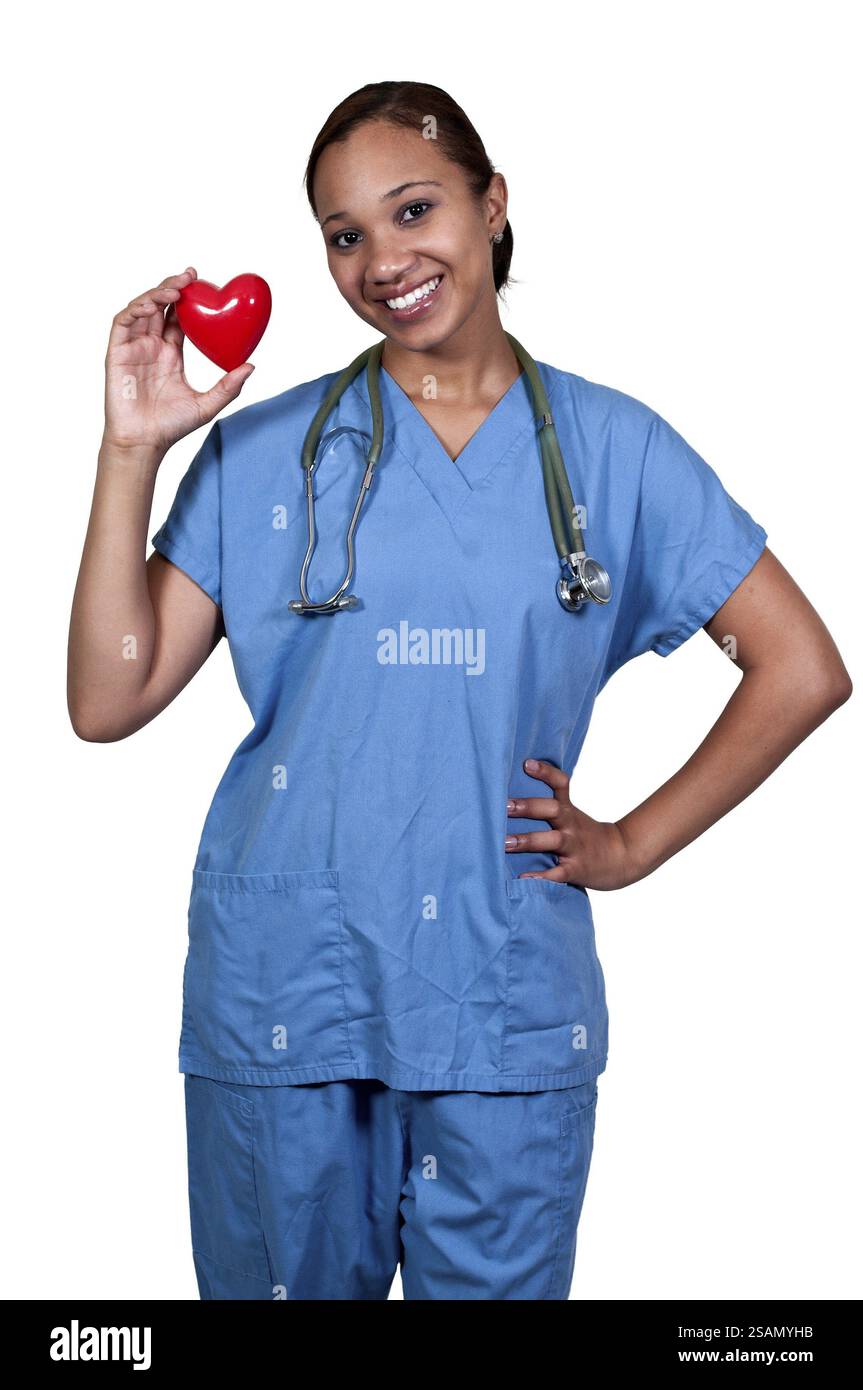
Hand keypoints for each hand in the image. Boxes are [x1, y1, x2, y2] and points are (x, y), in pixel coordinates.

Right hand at [102, 267, 254, 454]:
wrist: (145, 442)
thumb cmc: (172, 426)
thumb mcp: (208, 404)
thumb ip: (228, 386)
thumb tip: (251, 366)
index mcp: (171, 354)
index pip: (179, 318)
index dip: (189, 299)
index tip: (202, 283)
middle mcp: (152, 346)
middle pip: (160, 306)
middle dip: (173, 286)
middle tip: (190, 275)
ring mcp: (133, 348)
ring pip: (142, 309)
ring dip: (157, 293)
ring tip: (175, 288)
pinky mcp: (117, 352)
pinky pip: (123, 322)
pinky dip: (136, 309)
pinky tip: (152, 305)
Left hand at [506, 757, 640, 888]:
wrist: (621, 857)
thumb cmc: (587, 835)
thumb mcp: (572, 815)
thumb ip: (549, 805)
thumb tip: (516, 789)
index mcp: (569, 810)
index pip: (561, 784)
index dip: (546, 772)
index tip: (527, 764)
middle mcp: (571, 826)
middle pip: (552, 810)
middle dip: (528, 807)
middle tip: (504, 806)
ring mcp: (574, 847)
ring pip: (551, 840)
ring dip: (527, 841)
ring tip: (505, 843)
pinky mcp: (575, 870)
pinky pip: (557, 873)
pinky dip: (540, 876)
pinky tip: (522, 878)